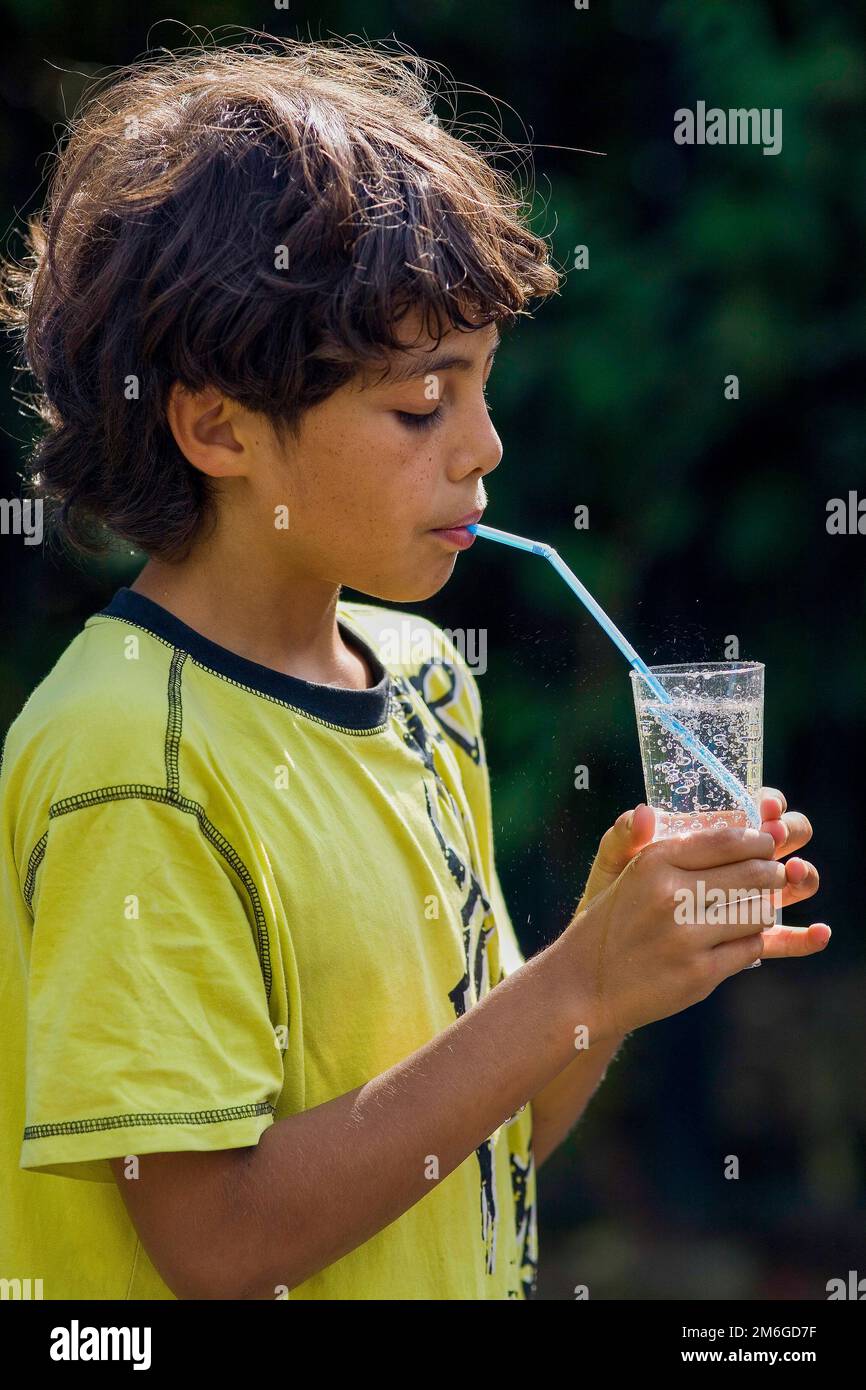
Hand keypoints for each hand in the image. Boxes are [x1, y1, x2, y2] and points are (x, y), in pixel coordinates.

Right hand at [565, 822, 826, 1041]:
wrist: (583, 987)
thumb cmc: (607, 924)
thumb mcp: (615, 874)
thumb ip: (635, 838)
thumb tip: (647, 811)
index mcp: (653, 863)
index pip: (726, 840)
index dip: (757, 840)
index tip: (766, 844)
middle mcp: (670, 896)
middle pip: (752, 873)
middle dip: (771, 872)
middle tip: (774, 874)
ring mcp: (686, 937)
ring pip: (758, 912)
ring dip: (764, 908)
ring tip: (758, 905)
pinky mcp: (700, 974)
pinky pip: (751, 948)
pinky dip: (752, 941)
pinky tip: (742, 937)